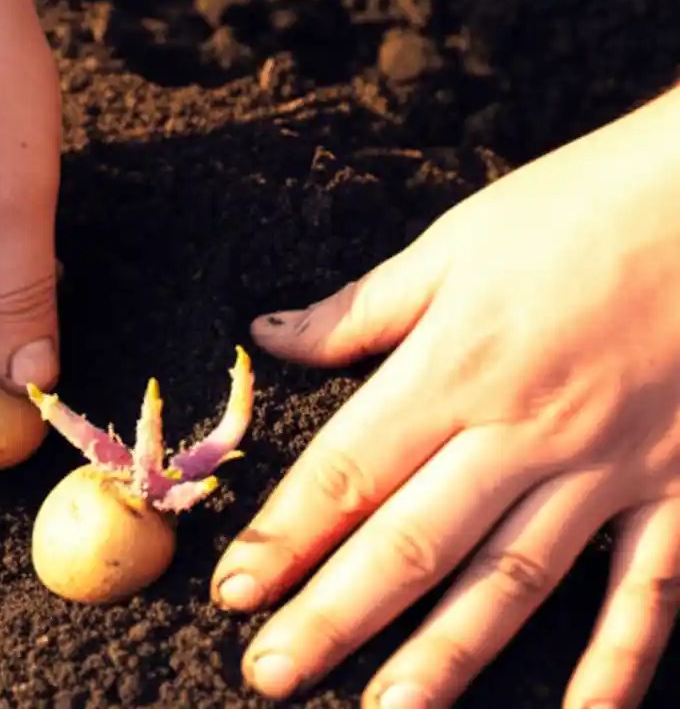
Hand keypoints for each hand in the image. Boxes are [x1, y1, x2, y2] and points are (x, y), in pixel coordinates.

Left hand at [213, 88, 679, 707]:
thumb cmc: (587, 209)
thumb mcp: (457, 242)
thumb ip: (360, 308)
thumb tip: (268, 334)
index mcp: (457, 370)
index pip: (348, 472)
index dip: (284, 536)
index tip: (232, 590)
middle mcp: (523, 434)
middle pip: (410, 544)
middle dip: (332, 616)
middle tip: (270, 674)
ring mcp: (608, 472)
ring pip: (510, 584)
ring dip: (443, 658)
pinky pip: (646, 595)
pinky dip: (615, 664)